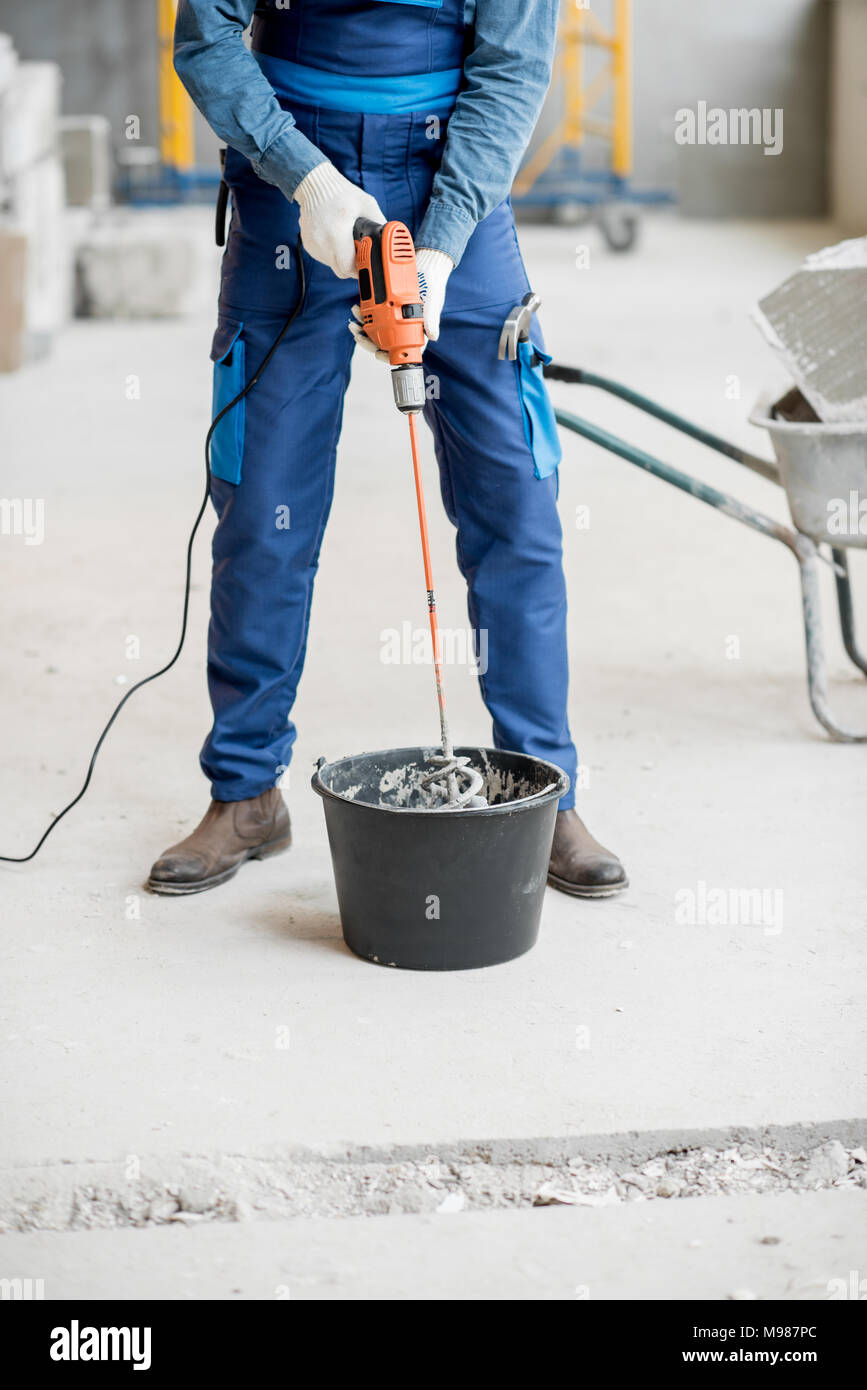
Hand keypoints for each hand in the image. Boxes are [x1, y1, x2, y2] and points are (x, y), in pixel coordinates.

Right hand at [294, 162, 384, 279]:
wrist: (315, 185)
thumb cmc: (342, 193)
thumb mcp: (366, 204)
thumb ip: (379, 223)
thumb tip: (390, 240)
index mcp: (337, 234)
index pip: (348, 268)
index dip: (360, 269)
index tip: (367, 265)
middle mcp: (322, 242)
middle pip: (341, 270)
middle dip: (353, 265)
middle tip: (360, 254)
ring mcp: (313, 245)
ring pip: (333, 265)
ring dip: (342, 259)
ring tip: (346, 241)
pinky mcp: (308, 245)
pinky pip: (324, 258)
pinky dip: (332, 253)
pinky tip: (335, 238)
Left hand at [348, 245, 454, 358]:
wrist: (425, 264)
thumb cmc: (432, 286)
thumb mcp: (433, 302)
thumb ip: (431, 318)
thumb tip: (432, 336)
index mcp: (414, 332)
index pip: (399, 350)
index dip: (386, 355)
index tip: (376, 354)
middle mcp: (402, 326)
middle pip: (382, 342)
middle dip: (367, 340)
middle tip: (357, 334)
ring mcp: (393, 316)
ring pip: (374, 329)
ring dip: (361, 326)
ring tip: (354, 318)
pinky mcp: (386, 304)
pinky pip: (372, 313)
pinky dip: (363, 313)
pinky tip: (357, 307)